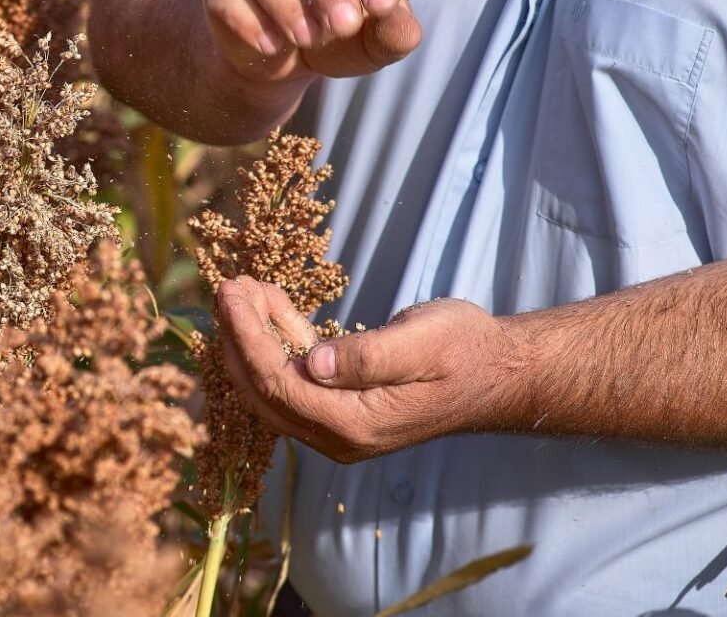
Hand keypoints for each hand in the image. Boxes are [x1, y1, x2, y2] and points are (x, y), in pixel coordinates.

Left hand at [215, 278, 528, 462]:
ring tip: (246, 288)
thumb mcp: (422, 342)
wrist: (498, 373)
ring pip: (273, 386)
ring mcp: (338, 429)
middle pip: (263, 391)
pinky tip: (273, 305)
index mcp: (354, 424)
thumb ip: (367, 357)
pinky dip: (278, 343)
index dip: (246, 339)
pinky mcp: (341, 412)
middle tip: (228, 288)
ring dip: (253, 339)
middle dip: (238, 339)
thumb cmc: (465, 350)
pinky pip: (293, 381)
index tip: (230, 294)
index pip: (277, 384)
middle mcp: (338, 437)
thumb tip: (312, 363)